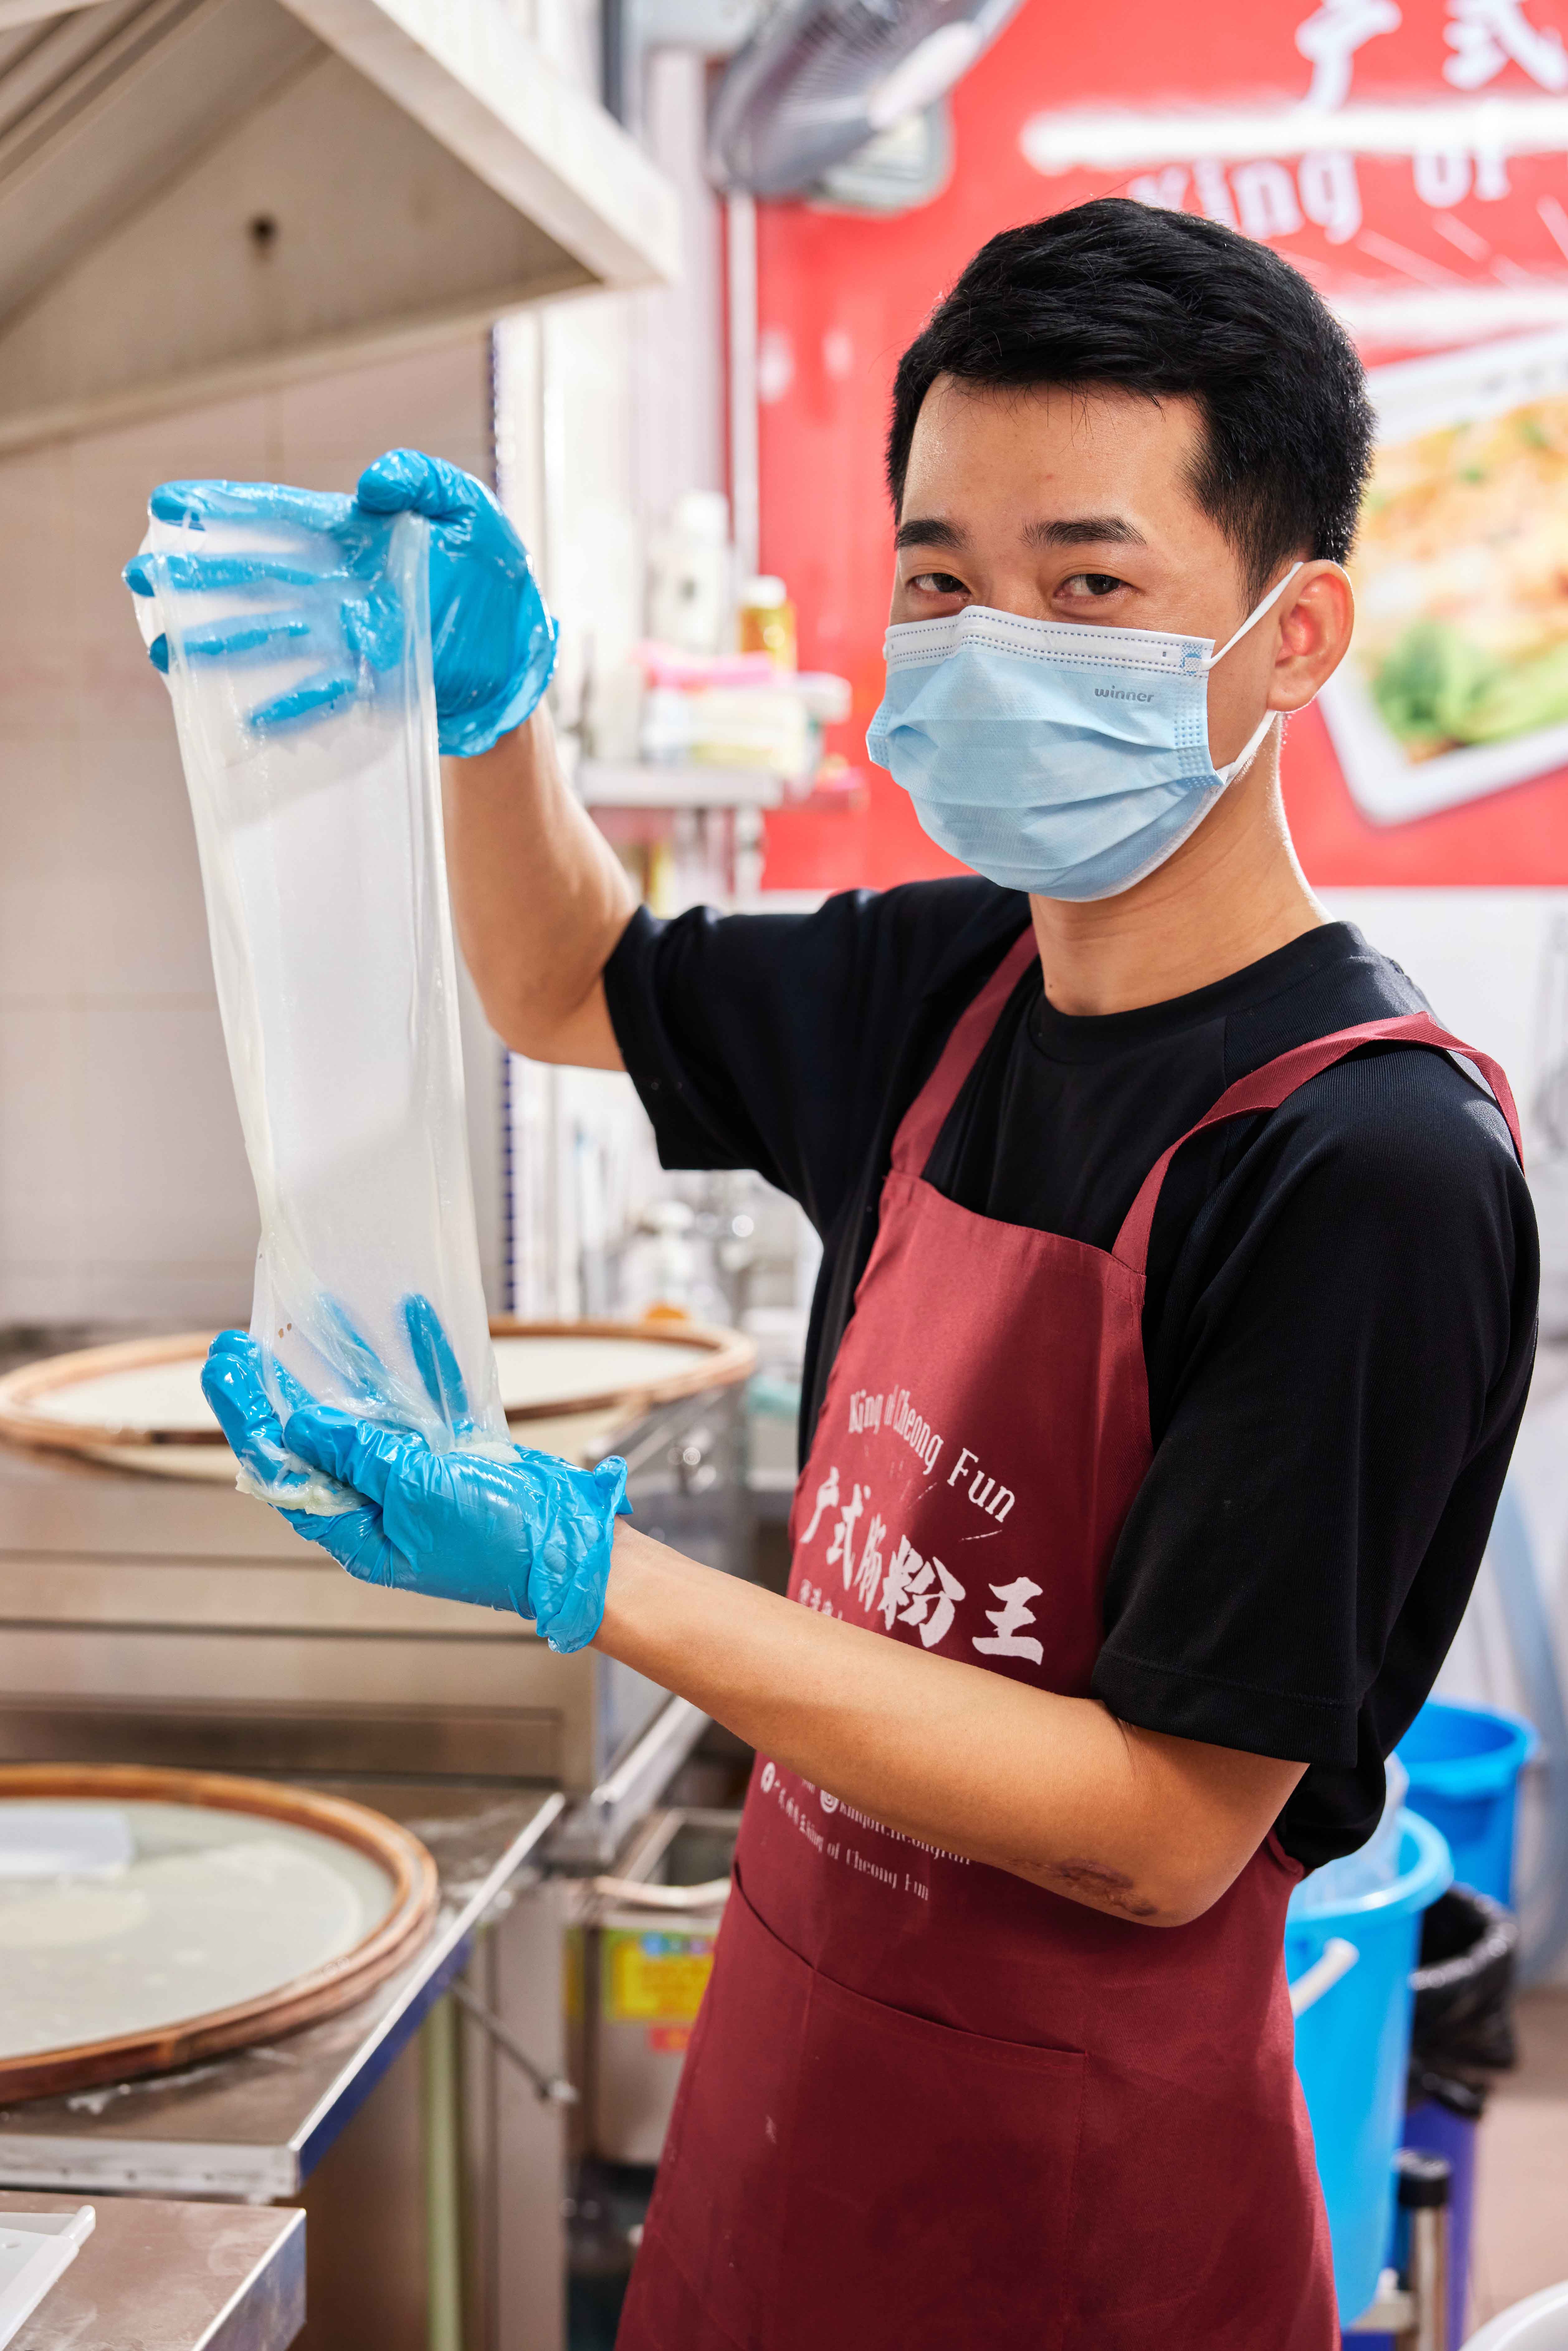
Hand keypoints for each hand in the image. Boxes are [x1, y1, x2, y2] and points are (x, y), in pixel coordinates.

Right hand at [123, 449, 556, 755]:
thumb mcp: (468, 507)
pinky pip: (323, 695)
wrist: (519, 647)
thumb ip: (420, 478)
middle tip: (139, 578)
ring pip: (274, 635)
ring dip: (220, 644)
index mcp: (352, 537)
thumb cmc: (492, 570)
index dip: (221, 509)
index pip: (277, 516)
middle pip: (258, 577)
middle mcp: (340, 586)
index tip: (166, 507)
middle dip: (197, 577)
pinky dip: (288, 706)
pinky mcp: (373, 680)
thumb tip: (369, 483)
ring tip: (166, 649)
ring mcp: (351, 635)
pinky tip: (246, 718)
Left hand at [202, 1329, 626, 1651]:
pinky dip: (420, 1360)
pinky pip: (428, 1399)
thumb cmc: (495, 1539)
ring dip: (336, 1370)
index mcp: (358, 1531)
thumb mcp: (418, 1493)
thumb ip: (359, 1455)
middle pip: (313, 1441)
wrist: (570, 1549)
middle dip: (273, 1392)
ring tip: (297, 1327)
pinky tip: (410, 1316)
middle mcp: (378, 1504)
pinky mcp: (455, 1454)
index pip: (284, 1470)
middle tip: (235, 1344)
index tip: (222, 1367)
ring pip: (365, 1414)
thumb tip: (299, 1423)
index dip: (249, 1417)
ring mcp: (417, 1477)